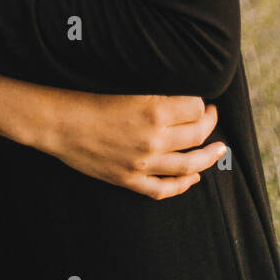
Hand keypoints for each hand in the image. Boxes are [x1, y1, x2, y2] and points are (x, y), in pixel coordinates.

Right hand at [34, 89, 225, 199]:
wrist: (60, 124)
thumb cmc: (89, 100)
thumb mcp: (128, 90)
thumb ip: (158, 99)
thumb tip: (185, 104)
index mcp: (154, 109)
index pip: (195, 108)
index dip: (202, 104)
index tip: (203, 102)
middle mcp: (154, 138)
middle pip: (197, 134)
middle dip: (210, 124)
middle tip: (213, 117)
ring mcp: (143, 163)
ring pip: (189, 164)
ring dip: (208, 157)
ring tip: (219, 150)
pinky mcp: (130, 180)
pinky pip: (164, 189)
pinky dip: (183, 185)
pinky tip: (193, 178)